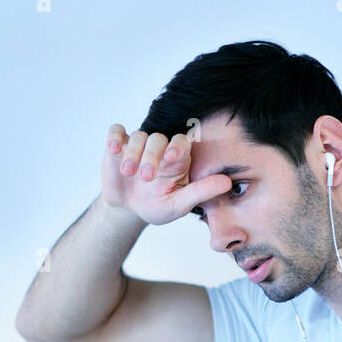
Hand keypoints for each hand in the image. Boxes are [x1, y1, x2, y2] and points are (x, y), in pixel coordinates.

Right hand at [101, 125, 231, 225]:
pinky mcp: (119, 145)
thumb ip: (201, 192)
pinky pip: (117, 131)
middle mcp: (160, 147)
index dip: (177, 147)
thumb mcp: (180, 204)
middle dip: (152, 156)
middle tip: (146, 177)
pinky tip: (114, 148)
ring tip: (128, 172)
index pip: (182, 143)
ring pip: (138, 136)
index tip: (172, 158)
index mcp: (178, 159)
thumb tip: (228, 183)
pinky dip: (115, 137)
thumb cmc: (158, 206)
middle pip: (158, 139)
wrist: (129, 209)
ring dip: (133, 153)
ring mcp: (139, 144)